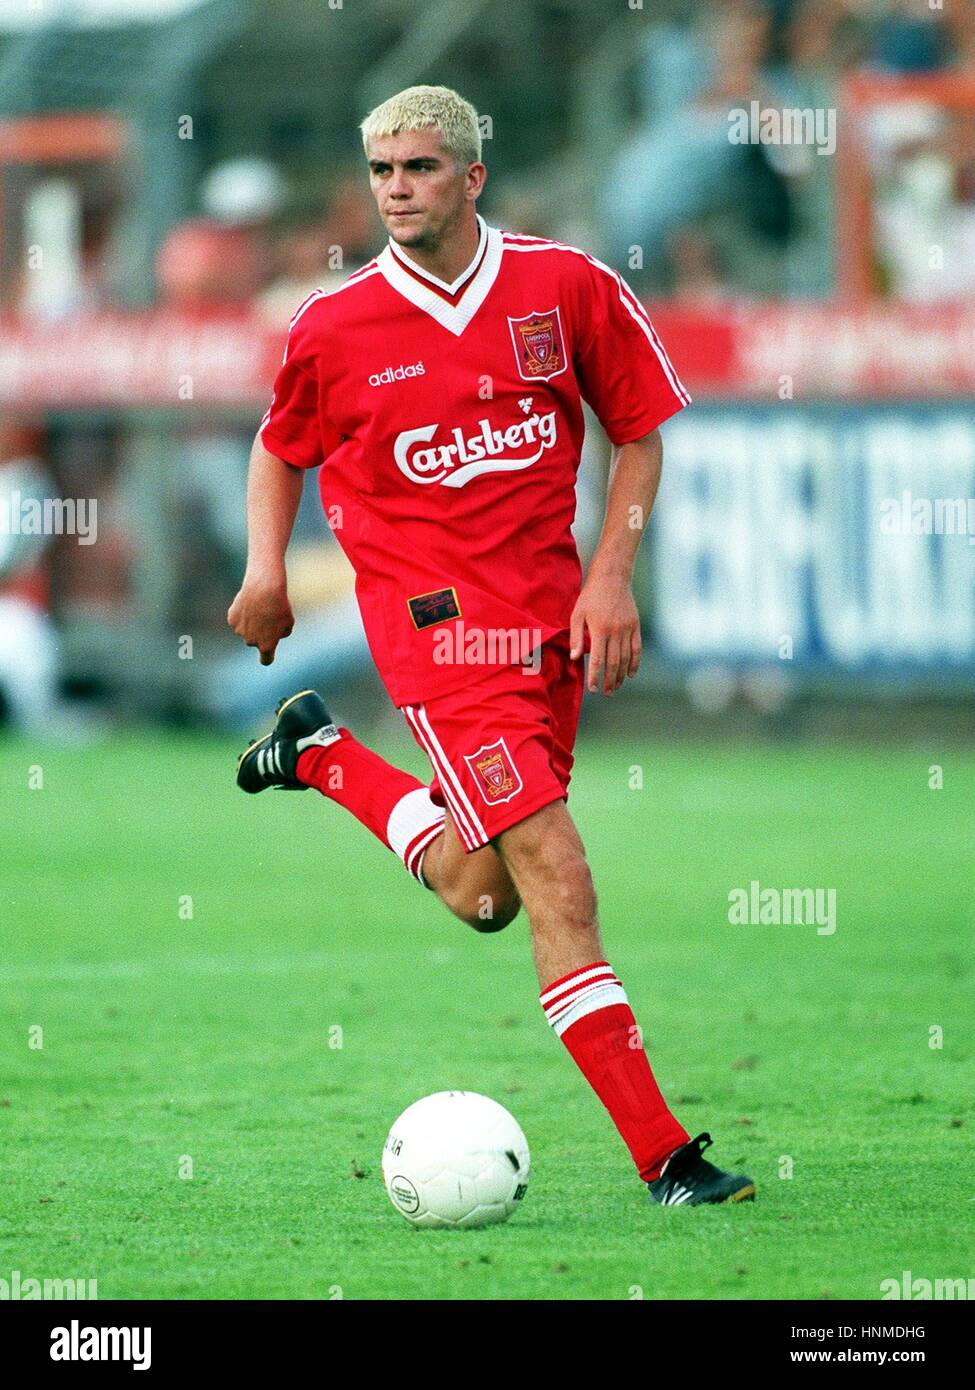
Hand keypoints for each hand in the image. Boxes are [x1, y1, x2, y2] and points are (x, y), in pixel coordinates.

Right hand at [227, 573, 293, 665]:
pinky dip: (242, 615)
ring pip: (246, 630)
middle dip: (261, 633)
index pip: (266, 660)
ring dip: (251, 623)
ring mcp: (239, 631)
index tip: (268, 655)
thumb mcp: (288, 621)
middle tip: (268, 616)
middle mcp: (251, 642)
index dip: (268, 657)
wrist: (263, 588)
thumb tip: (275, 634)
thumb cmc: (280, 605)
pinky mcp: (232, 620)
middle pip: (256, 641)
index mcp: (267, 645)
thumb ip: (281, 633)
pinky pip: (238, 620)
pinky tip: (249, 604)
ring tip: (259, 607)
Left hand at [569, 571, 641, 694]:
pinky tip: (631, 674)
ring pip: (626, 658)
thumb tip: (575, 658)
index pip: (598, 660)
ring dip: (621, 675)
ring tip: (616, 687)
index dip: (595, 676)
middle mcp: (616, 631)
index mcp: (599, 629)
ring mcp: (628, 629)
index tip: (593, 688)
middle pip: (614, 663)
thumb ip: (576, 637)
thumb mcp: (577, 614)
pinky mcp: (636, 626)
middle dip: (609, 681)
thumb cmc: (591, 596)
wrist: (612, 578)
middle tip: (606, 693)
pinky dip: (635, 663)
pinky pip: (637, 649)